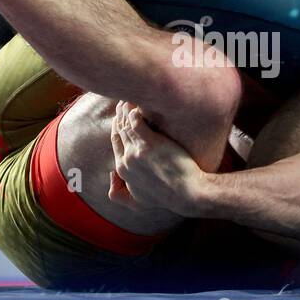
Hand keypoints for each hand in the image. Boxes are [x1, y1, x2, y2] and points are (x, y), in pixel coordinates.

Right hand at [108, 101, 207, 215]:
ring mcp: (137, 150)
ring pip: (126, 123)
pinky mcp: (150, 143)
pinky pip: (136, 121)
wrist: (187, 193)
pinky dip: (134, 110)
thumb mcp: (138, 202)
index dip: (117, 127)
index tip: (123, 116)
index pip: (115, 141)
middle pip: (119, 130)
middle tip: (124, 103)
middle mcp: (126, 159)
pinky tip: (139, 103)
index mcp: (122, 169)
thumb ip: (119, 194)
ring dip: (126, 109)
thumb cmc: (167, 196)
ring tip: (131, 97)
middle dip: (120, 114)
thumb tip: (111, 176)